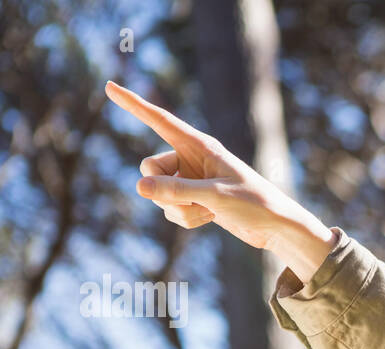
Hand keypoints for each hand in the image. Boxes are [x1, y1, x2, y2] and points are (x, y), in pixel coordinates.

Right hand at [104, 80, 335, 280]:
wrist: (275, 227)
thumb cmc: (254, 203)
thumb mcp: (215, 197)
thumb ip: (177, 191)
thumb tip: (139, 186)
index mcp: (200, 145)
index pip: (159, 120)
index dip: (133, 104)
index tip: (109, 86)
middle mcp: (191, 159)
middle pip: (149, 167)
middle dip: (161, 189)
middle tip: (191, 199)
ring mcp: (190, 180)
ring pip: (159, 195)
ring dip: (180, 210)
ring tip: (209, 211)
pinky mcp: (193, 199)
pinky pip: (171, 211)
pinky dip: (187, 219)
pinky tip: (211, 218)